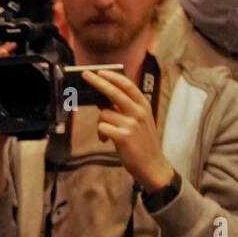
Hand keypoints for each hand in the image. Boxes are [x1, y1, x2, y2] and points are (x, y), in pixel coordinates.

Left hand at [80, 68, 173, 192]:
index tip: (100, 71)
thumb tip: (103, 100)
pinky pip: (102, 127)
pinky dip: (101, 134)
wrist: (152, 165)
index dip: (113, 77)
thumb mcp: (139, 122)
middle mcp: (139, 112)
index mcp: (144, 106)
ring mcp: (132, 124)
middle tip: (85, 75)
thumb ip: (125, 110)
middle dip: (98, 82)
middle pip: (114, 92)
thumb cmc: (142, 143)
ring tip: (107, 133)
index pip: (127, 85)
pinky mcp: (123, 137)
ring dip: (100, 123)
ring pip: (104, 113)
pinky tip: (107, 140)